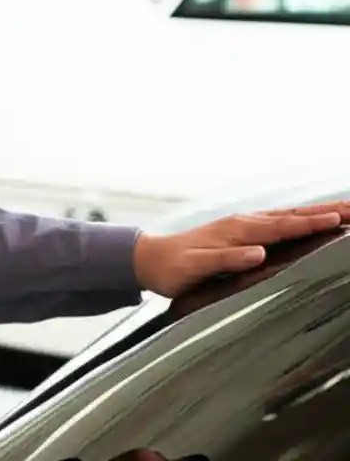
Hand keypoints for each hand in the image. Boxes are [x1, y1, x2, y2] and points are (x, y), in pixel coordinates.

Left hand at [133, 200, 347, 296]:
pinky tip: (312, 219)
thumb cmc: (172, 268)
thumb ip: (225, 260)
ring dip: (318, 213)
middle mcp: (243, 224)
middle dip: (326, 212)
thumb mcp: (195, 267)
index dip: (310, 224)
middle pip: (292, 216)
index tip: (338, 220)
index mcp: (237, 231)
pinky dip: (300, 219)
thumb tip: (258, 253)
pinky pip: (278, 223)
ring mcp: (243, 226)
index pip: (281, 226)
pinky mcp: (241, 233)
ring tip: (346, 210)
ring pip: (288, 216)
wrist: (148, 260)